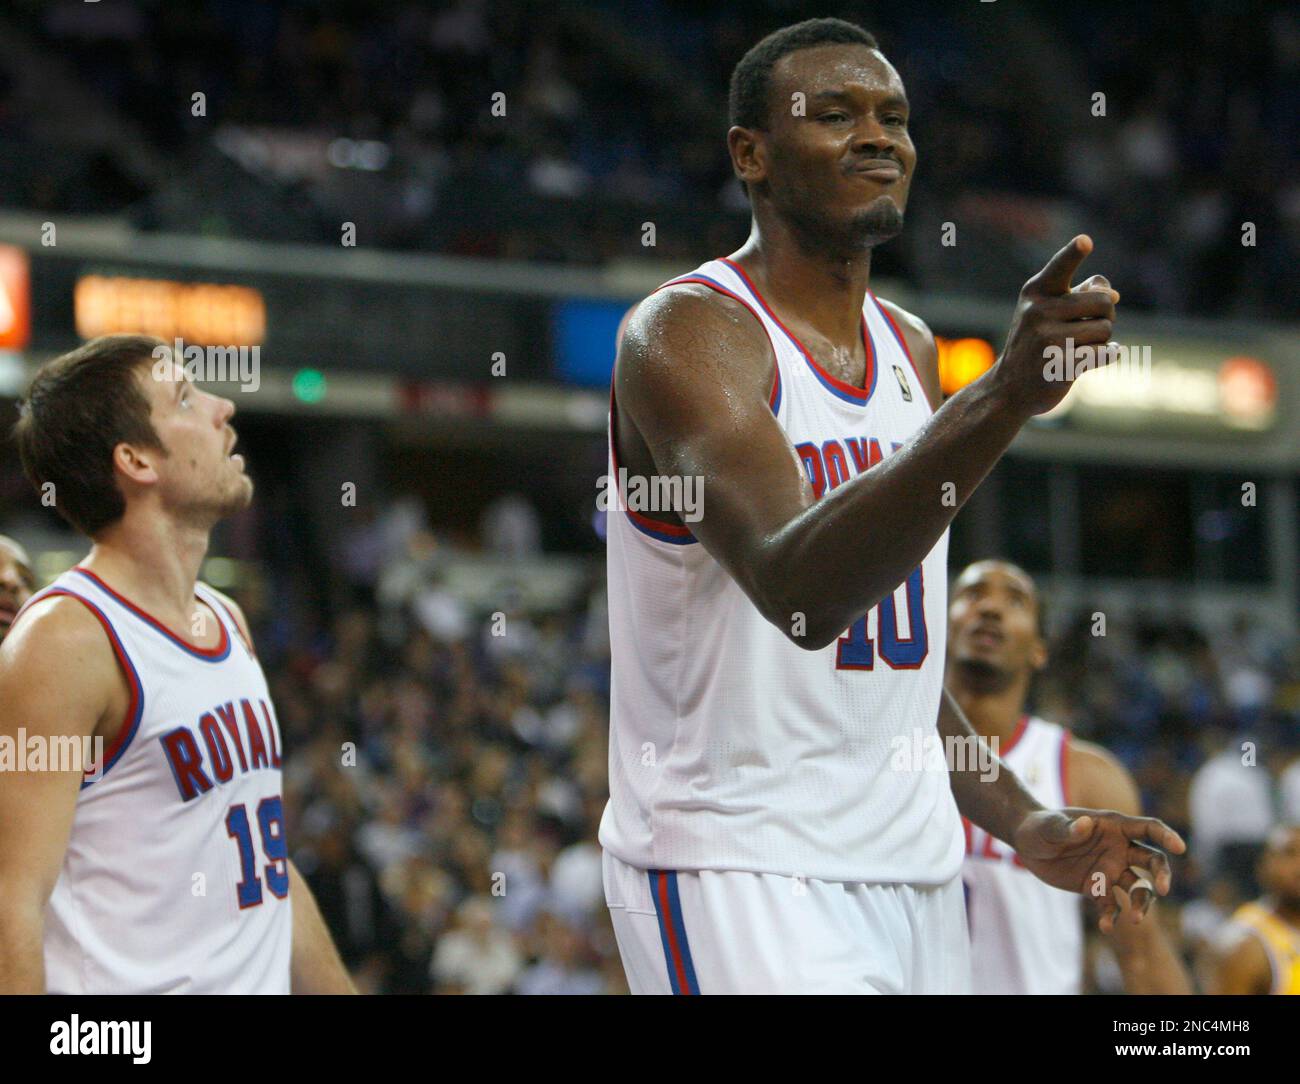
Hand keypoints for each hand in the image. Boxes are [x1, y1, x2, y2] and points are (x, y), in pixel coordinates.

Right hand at [991, 235, 1119, 416]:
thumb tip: (1112, 293)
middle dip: (1105, 315)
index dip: (1074, 252)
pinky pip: (1105, 352)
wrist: (1008, 389)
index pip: (1060, 267)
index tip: (1085, 240)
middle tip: (1088, 328)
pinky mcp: (1060, 365)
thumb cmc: (1035, 343)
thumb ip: (1080, 293)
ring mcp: (1047, 339)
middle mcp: (1038, 311)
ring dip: (1102, 340)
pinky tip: (1098, 357)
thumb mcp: (1047, 311)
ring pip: (1106, 329)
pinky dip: (1109, 355)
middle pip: (1103, 301)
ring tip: (1080, 347)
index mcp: (1036, 292)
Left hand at [1012, 807, 1185, 932]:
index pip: (1148, 828)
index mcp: (1113, 826)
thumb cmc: (1040, 825)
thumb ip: (1068, 828)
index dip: (1166, 836)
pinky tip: (1106, 927)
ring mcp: (1109, 869)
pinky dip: (1111, 917)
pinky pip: (1111, 905)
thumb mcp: (1050, 826)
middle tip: (1163, 890)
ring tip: (1134, 918)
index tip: (1179, 848)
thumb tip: (1087, 825)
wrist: (1026, 843)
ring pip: (1138, 887)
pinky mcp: (1096, 888)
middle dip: (1161, 874)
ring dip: (1142, 903)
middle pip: (1152, 861)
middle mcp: (1118, 848)